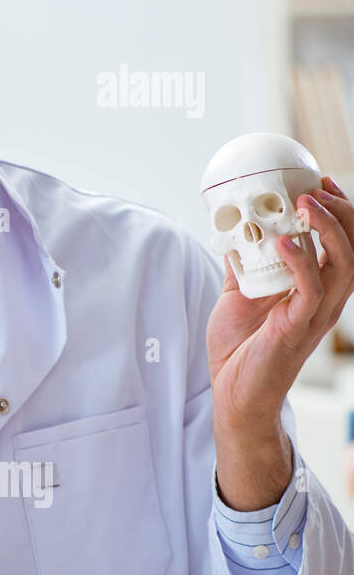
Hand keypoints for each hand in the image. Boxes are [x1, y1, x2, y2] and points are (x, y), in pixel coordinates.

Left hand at [206, 176, 353, 509]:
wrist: (232, 392)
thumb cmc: (240, 347)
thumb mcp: (238, 294)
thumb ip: (242, 264)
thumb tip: (233, 230)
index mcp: (315, 288)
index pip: (343, 244)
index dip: (339, 211)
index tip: (319, 181)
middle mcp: (324, 299)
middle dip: (342, 212)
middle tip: (315, 188)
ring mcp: (315, 314)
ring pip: (343, 265)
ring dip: (327, 229)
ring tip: (304, 203)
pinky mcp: (298, 328)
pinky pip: (311, 290)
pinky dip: (300, 261)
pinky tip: (283, 240)